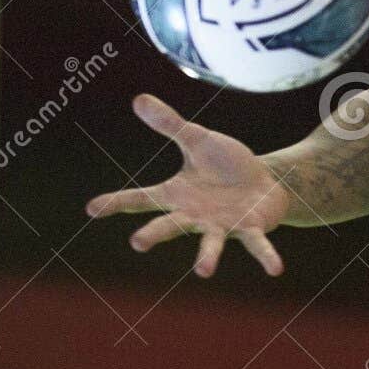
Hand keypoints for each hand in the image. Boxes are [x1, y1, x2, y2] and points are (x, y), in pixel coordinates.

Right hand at [85, 94, 289, 278]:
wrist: (264, 183)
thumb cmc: (226, 166)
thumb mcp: (197, 140)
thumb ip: (170, 124)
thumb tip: (139, 98)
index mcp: (177, 196)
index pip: (141, 199)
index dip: (117, 203)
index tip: (92, 208)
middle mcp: (195, 216)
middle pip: (171, 225)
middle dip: (155, 234)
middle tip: (138, 243)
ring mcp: (223, 226)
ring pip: (211, 242)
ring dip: (208, 256)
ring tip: (203, 270)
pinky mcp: (251, 228)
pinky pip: (258, 244)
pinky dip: (266, 256)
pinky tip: (276, 269)